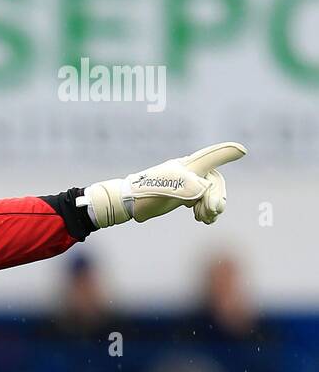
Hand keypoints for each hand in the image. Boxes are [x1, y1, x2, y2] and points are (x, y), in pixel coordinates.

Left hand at [80, 142, 246, 228]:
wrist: (129, 203)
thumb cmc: (150, 192)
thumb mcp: (175, 187)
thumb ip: (195, 183)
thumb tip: (216, 179)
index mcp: (189, 165)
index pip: (211, 157)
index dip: (227, 153)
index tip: (242, 151)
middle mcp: (190, 172)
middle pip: (215, 182)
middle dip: (217, 197)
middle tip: (213, 212)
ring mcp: (186, 184)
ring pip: (210, 193)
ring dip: (212, 206)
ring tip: (205, 218)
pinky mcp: (182, 196)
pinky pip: (201, 201)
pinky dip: (205, 211)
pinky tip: (202, 219)